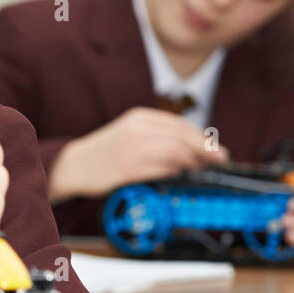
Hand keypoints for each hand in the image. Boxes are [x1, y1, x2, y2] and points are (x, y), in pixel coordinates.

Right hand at [49, 106, 228, 202]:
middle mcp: (137, 130)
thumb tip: (193, 150)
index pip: (180, 125)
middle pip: (182, 137)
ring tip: (201, 169)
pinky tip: (182, 175)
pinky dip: (177, 171)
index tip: (216, 149)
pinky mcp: (128, 168)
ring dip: (194, 162)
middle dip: (205, 150)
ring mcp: (132, 149)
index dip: (202, 138)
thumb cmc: (106, 153)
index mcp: (139, 117)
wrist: (75, 165)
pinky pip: (162, 168)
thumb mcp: (130, 133)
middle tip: (219, 160)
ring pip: (176, 152)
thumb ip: (157, 136)